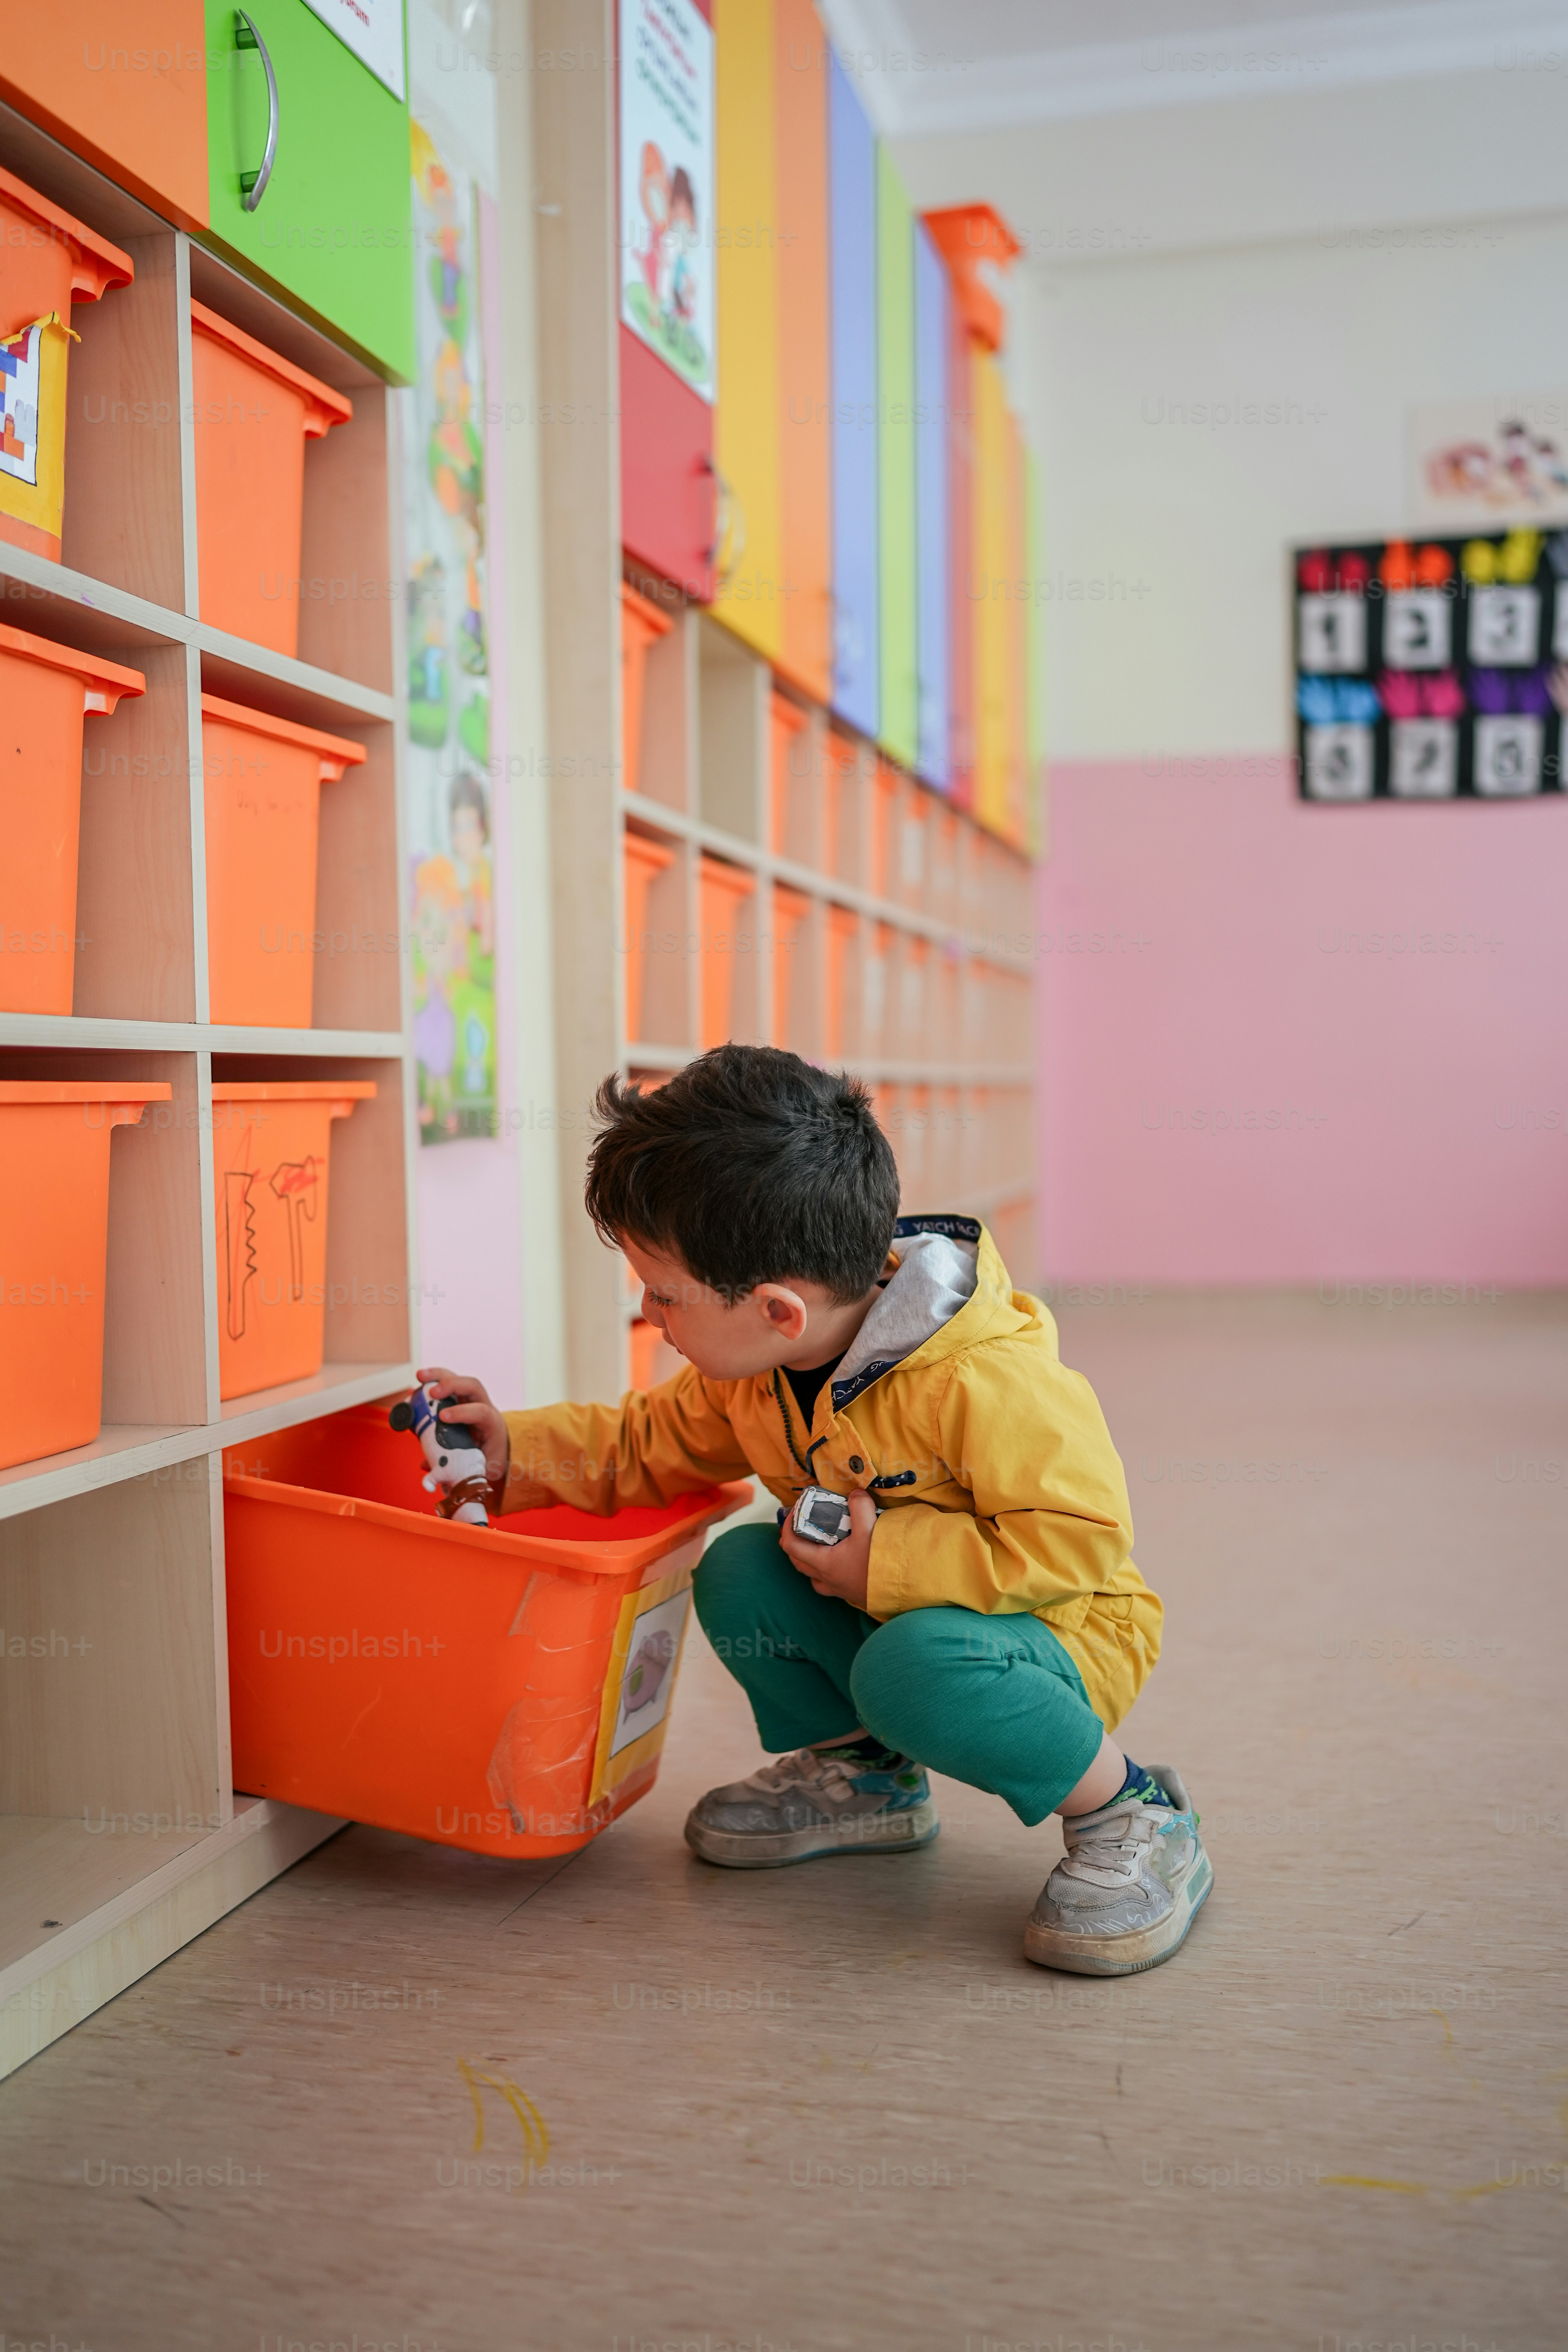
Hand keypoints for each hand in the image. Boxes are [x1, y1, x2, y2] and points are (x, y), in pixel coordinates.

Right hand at [415, 1366, 509, 1492]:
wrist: (499, 1447)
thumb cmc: (490, 1458)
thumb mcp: (480, 1467)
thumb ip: (455, 1467)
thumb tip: (427, 1466)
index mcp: (492, 1425)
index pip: (482, 1412)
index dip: (463, 1413)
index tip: (443, 1417)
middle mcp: (484, 1406)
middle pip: (473, 1386)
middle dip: (452, 1385)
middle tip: (431, 1391)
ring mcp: (473, 1400)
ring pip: (460, 1380)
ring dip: (439, 1375)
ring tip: (419, 1376)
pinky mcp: (462, 1398)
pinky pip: (450, 1384)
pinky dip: (434, 1380)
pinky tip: (419, 1381)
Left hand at [779, 1486, 876, 1608]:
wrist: (901, 1592)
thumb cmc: (880, 1566)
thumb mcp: (870, 1530)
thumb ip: (860, 1507)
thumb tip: (855, 1493)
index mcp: (823, 1563)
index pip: (790, 1544)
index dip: (788, 1525)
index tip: (796, 1511)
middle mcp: (826, 1578)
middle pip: (798, 1560)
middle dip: (796, 1541)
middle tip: (804, 1524)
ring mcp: (837, 1588)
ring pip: (812, 1575)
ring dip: (809, 1558)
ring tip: (819, 1542)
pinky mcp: (850, 1592)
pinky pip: (828, 1582)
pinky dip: (826, 1570)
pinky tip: (839, 1560)